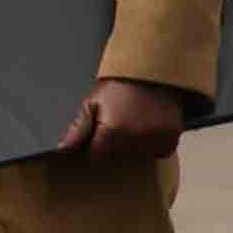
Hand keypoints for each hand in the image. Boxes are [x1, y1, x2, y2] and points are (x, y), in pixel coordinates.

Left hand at [60, 78, 189, 170]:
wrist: (154, 74)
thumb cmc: (120, 87)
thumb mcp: (94, 102)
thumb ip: (78, 128)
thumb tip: (62, 149)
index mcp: (111, 133)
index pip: (96, 157)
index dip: (96, 147)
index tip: (101, 134)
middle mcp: (133, 141)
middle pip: (117, 157)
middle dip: (115, 146)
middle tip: (121, 123)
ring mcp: (154, 142)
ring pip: (137, 157)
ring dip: (135, 146)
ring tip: (137, 124)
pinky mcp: (170, 141)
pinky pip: (158, 152)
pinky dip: (154, 144)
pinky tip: (150, 128)